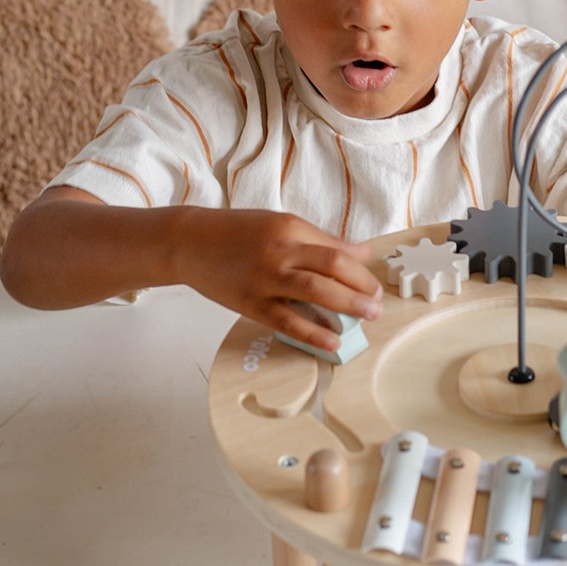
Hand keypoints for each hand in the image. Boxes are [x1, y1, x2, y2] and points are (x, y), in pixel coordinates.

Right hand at [174, 209, 381, 352]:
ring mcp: (265, 278)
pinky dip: (312, 333)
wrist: (190, 242)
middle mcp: (280, 251)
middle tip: (377, 303)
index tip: (373, 283)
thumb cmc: (237, 232)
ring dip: (347, 305)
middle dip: (361, 287)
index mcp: (290, 228)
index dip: (361, 269)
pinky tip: (332, 341)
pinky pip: (286, 321)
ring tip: (367, 316)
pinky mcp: (250, 303)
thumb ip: (321, 239)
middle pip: (332, 267)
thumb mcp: (280, 224)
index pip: (336, 249)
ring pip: (315, 292)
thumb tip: (361, 251)